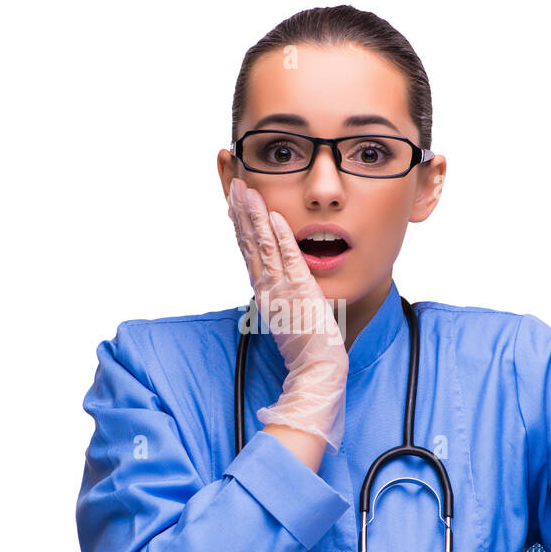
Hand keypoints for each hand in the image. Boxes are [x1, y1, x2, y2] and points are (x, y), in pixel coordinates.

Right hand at [227, 176, 348, 453]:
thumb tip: (280, 284)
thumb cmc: (307, 346)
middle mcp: (267, 287)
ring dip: (254, 215)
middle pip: (249, 242)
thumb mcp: (289, 315)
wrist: (316, 367)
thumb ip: (282, 296)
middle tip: (234, 183)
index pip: (249, 251)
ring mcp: (281, 287)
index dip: (241, 224)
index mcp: (265, 291)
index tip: (235, 202)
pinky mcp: (299, 290)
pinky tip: (273, 215)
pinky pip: (288, 257)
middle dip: (241, 211)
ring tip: (246, 189)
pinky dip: (280, 236)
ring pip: (263, 245)